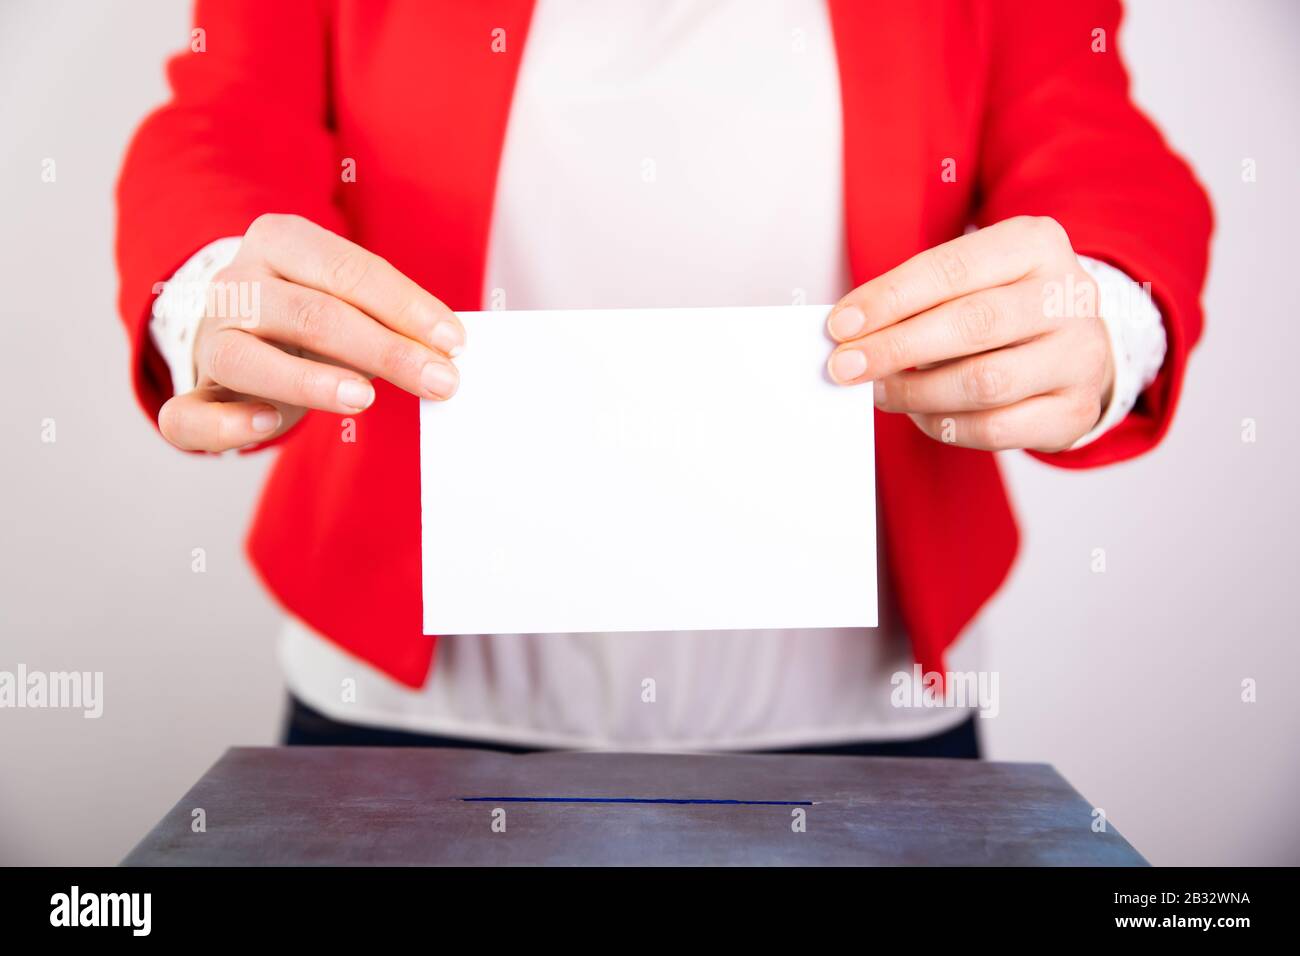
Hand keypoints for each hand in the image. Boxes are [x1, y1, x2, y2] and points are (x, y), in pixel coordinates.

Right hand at [158, 214, 464, 451]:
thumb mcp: (348, 297)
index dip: (405, 306)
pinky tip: (268, 426)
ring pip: (247, 357)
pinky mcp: (195, 391)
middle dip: (384, 349)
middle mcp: (238, 282)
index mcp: (280, 242)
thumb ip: (390, 318)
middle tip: (439, 380)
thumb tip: (447, 350)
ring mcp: (210, 337)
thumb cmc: (310, 314)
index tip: (453, 342)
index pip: (348, 269)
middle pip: (311, 313)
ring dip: (309, 381)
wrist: (240, 326)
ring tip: (364, 399)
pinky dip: (224, 425)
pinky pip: (187, 413)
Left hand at [826, 216, 1113, 452]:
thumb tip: (849, 332)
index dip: (890, 299)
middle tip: (846, 367)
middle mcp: (1067, 296)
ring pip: (985, 382)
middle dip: (896, 348)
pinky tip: (921, 414)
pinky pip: (996, 428)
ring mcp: (1080, 355)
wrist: (1075, 345)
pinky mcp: (1075, 410)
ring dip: (917, 392)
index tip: (841, 326)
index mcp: (1035, 244)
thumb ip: (917, 298)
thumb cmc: (1003, 306)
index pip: (952, 269)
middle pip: (972, 323)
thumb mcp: (969, 280)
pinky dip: (946, 425)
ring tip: (882, 391)